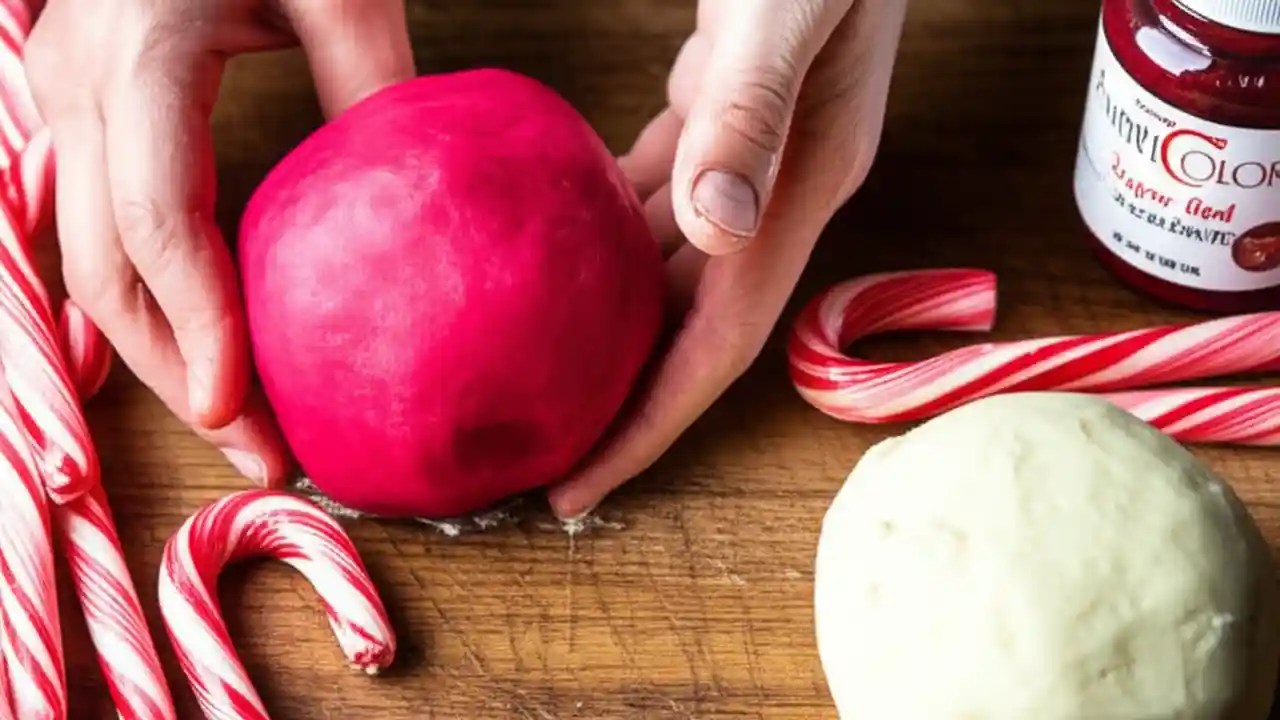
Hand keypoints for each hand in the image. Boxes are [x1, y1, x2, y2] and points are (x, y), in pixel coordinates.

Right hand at [24, 0, 414, 484]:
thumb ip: (372, 82)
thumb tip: (420, 202)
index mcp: (143, 57)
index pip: (155, 219)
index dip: (193, 325)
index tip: (245, 409)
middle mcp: (81, 88)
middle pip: (107, 268)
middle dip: (178, 375)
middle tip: (260, 456)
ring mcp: (66, 99)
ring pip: (91, 261)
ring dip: (160, 354)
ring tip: (240, 425)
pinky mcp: (86, 111)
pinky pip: (100, 228)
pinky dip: (149, 301)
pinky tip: (204, 351)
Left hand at [548, 0, 907, 518]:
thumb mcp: (787, 12)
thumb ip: (752, 112)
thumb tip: (714, 228)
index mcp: (798, 186)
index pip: (721, 341)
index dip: (653, 422)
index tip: (581, 487)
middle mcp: (777, 186)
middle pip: (691, 326)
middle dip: (621, 398)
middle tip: (537, 455)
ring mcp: (753, 150)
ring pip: (670, 268)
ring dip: (609, 325)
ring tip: (538, 375)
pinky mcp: (721, 108)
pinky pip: (653, 195)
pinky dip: (607, 232)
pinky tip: (557, 245)